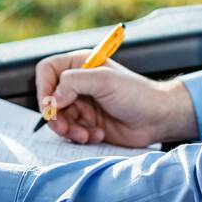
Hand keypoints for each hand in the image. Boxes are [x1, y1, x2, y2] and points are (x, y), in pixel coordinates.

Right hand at [35, 50, 198, 147]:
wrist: (158, 119)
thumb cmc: (137, 94)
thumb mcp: (104, 80)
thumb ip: (74, 82)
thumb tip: (53, 98)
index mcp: (80, 65)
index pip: (47, 70)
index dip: (43, 87)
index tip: (49, 106)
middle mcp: (78, 84)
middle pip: (49, 99)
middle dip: (56, 117)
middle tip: (64, 128)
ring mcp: (82, 104)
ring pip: (58, 119)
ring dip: (69, 130)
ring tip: (85, 135)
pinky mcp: (88, 123)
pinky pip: (71, 132)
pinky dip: (80, 136)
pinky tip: (97, 135)